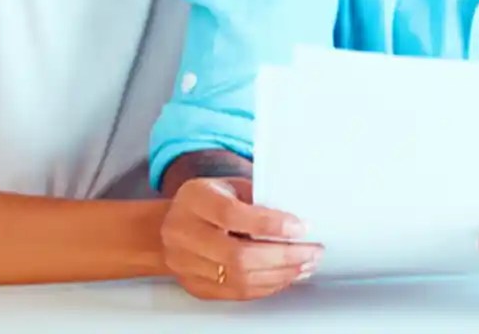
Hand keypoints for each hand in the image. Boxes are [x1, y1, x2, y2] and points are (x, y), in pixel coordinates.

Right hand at [161, 177, 321, 300]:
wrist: (167, 228)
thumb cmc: (205, 202)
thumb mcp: (228, 186)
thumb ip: (256, 198)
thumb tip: (295, 219)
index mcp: (194, 200)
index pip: (231, 215)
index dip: (269, 224)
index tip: (300, 227)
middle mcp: (184, 233)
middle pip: (237, 254)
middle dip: (283, 256)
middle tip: (311, 251)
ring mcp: (186, 264)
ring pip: (239, 278)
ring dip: (280, 274)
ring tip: (305, 265)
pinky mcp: (194, 285)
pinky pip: (236, 293)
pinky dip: (267, 286)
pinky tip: (285, 276)